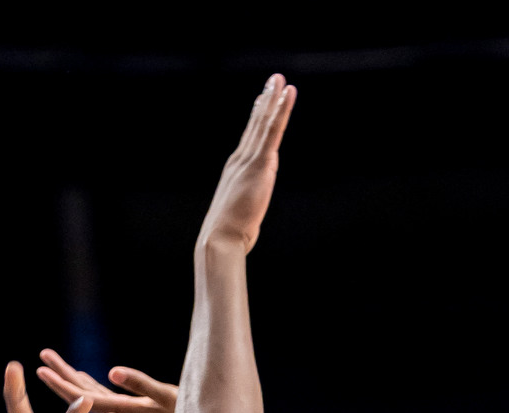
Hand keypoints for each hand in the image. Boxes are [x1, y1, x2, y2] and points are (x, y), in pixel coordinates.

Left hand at [36, 352, 176, 412]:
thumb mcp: (166, 397)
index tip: (42, 371)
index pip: (84, 399)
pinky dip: (90, 385)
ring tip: (52, 362)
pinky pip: (104, 397)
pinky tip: (81, 376)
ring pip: (90, 395)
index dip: (62, 385)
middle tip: (42, 357)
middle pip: (82, 396)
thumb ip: (141, 384)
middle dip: (61, 377)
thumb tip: (112, 372)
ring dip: (71, 379)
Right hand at [199, 71, 296, 253]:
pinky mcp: (259, 163)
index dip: (256, 119)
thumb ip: (248, 205)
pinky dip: (281, 110)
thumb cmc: (229, 234)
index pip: (249, 139)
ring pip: (264, 122)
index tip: (261, 101)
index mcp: (236, 170)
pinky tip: (287, 94)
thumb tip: (250, 211)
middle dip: (264, 101)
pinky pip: (273, 130)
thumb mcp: (241, 215)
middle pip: (255, 125)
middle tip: (273, 80)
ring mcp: (249, 159)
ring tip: (280, 80)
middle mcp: (240, 159)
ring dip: (273, 99)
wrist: (221, 237)